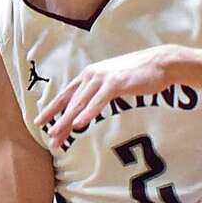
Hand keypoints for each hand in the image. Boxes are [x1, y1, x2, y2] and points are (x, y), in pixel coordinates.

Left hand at [35, 45, 180, 147]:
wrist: (161, 63)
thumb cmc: (140, 74)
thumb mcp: (115, 80)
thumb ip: (102, 89)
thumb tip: (95, 101)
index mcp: (90, 75)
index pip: (67, 95)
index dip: (52, 109)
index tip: (40, 122)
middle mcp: (92, 75)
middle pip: (70, 102)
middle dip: (58, 122)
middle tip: (50, 140)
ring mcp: (103, 78)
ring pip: (80, 103)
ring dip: (67, 121)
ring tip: (57, 135)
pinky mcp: (115, 83)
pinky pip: (98, 101)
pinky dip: (88, 113)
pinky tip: (80, 124)